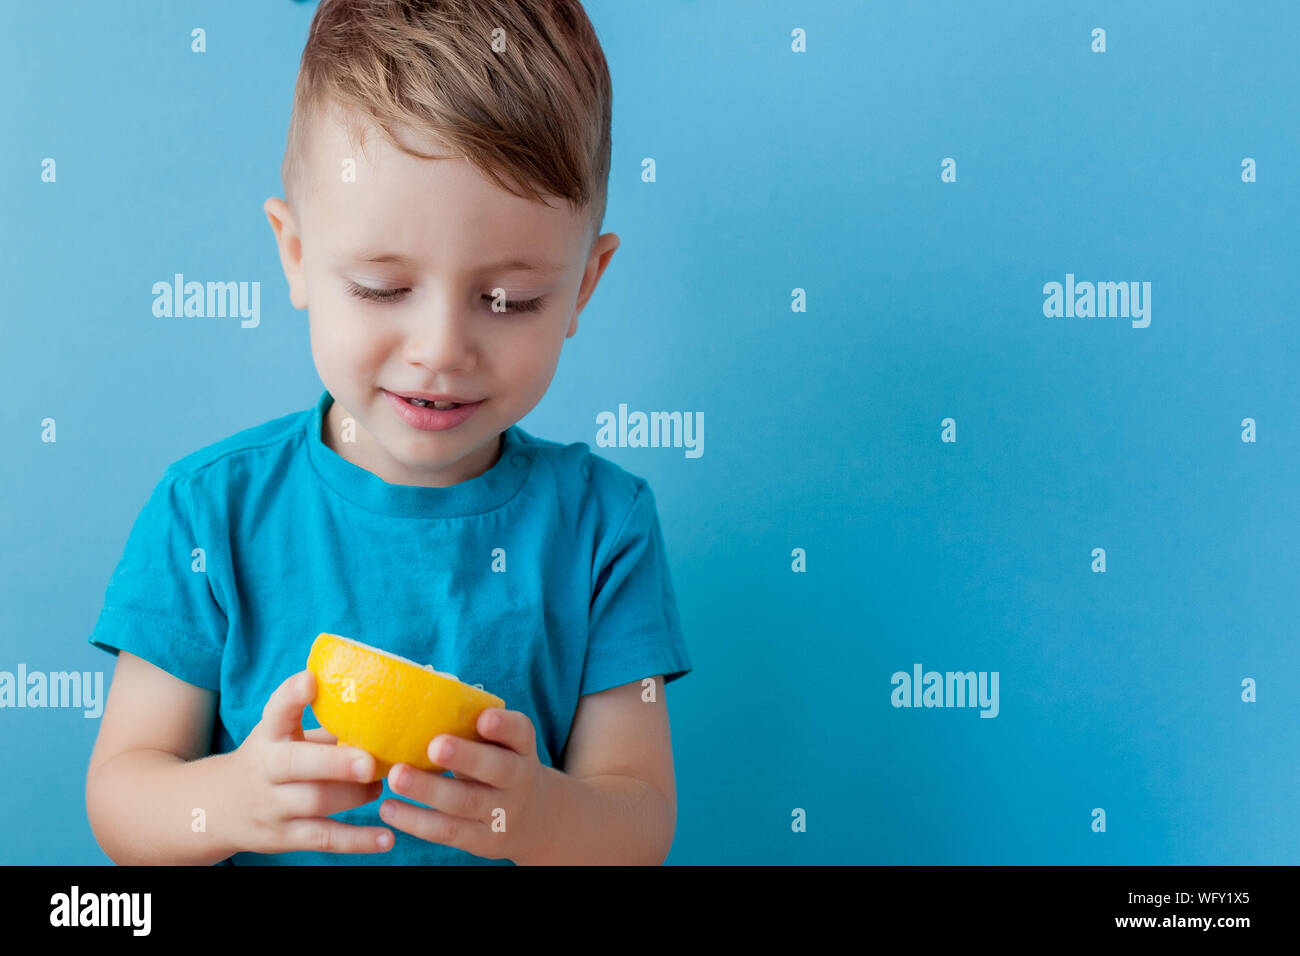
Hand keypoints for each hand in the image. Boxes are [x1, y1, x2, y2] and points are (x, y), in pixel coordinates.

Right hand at [228, 670, 394, 854]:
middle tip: (368, 761)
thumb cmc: (272, 760)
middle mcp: (266, 768)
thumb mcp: (283, 736)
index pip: (276, 711)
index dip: (291, 695)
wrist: (218, 808)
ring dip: (355, 795)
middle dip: (334, 762)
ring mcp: (272, 805)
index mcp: (269, 735)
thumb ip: (325, 724)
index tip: (310, 679)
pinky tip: (386, 838)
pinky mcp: (283, 837)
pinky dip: (357, 841)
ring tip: (379, 785)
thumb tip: (386, 707)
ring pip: (315, 802)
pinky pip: (323, 839)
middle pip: (295, 764)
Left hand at [378, 707, 553, 861]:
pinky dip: (416, 821)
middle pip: (497, 769)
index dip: (504, 725)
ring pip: (466, 802)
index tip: (483, 718)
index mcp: (521, 747)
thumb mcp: (499, 744)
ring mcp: (502, 813)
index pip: (521, 732)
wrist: (533, 818)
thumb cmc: (498, 763)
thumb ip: (470, 721)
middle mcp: (518, 779)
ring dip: (429, 790)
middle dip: (466, 758)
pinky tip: (388, 809)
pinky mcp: (483, 840)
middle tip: (435, 746)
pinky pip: (448, 831)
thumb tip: (430, 680)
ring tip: (395, 777)